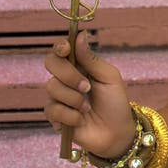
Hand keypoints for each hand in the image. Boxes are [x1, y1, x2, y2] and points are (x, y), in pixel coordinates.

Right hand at [44, 31, 135, 157]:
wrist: (117, 133)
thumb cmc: (116, 103)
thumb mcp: (109, 77)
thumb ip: (91, 58)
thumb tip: (81, 34)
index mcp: (79, 66)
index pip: (60, 50)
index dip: (60, 47)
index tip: (66, 49)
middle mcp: (65, 79)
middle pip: (51, 63)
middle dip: (69, 75)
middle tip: (86, 87)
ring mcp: (58, 97)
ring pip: (51, 88)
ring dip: (74, 99)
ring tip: (87, 108)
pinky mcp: (54, 116)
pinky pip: (52, 109)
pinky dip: (70, 115)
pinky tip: (81, 120)